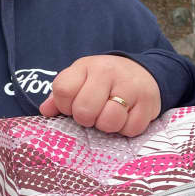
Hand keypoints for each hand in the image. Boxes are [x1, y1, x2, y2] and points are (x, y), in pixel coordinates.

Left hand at [39, 55, 160, 135]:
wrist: (142, 71)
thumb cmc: (104, 81)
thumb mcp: (80, 80)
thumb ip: (61, 96)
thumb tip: (45, 112)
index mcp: (86, 66)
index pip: (63, 90)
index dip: (64, 106)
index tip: (72, 107)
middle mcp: (108, 72)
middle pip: (85, 110)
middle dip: (86, 119)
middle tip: (94, 115)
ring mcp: (130, 86)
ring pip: (109, 121)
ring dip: (107, 126)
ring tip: (110, 116)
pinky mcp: (148, 101)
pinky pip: (131, 128)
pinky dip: (126, 129)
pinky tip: (126, 117)